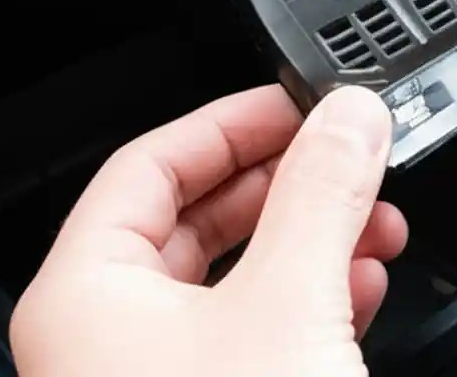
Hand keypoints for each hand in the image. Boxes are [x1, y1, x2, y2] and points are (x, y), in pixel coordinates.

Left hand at [10, 85, 404, 375]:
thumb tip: (347, 120)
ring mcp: (154, 376)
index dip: (230, 124)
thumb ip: (320, 199)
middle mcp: (106, 337)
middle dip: (286, 186)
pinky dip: (308, 303)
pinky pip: (253, 332)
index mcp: (85, 296)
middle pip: (195, 217)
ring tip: (372, 222)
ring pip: (234, 279)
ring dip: (310, 244)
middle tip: (344, 157)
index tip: (297, 106)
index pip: (149, 165)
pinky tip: (360, 287)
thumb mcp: (287, 304)